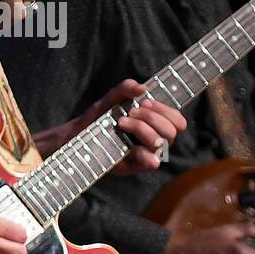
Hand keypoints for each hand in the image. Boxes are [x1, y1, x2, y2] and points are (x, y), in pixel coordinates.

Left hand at [34, 80, 186, 174]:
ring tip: (122, 122)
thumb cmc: (97, 118)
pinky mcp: (134, 166)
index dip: (166, 111)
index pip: (177, 120)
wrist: (77, 136)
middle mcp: (153, 139)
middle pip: (171, 131)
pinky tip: (131, 147)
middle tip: (131, 112)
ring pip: (161, 144)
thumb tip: (142, 88)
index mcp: (154, 124)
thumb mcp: (110, 100)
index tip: (145, 102)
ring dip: (143, 129)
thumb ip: (125, 90)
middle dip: (151, 118)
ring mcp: (145, 154)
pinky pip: (150, 162)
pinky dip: (144, 153)